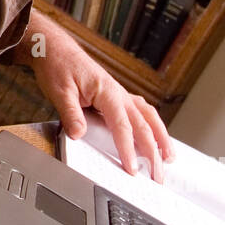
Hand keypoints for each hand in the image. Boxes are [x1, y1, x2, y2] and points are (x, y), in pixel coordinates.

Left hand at [13, 12, 173, 180]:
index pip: (122, 126)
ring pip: (148, 117)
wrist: (56, 49)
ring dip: (161, 137)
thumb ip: (71, 113)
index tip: (132, 168)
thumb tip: (78, 135)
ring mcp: (119, 94)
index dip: (128, 149)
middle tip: (158, 174)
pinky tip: (155, 135)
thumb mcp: (59, 91)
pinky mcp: (116, 96)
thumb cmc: (58, 66)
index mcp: (107, 91)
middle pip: (143, 125)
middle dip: (153, 151)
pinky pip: (141, 112)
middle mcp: (118, 93)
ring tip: (169, 157)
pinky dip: (152, 125)